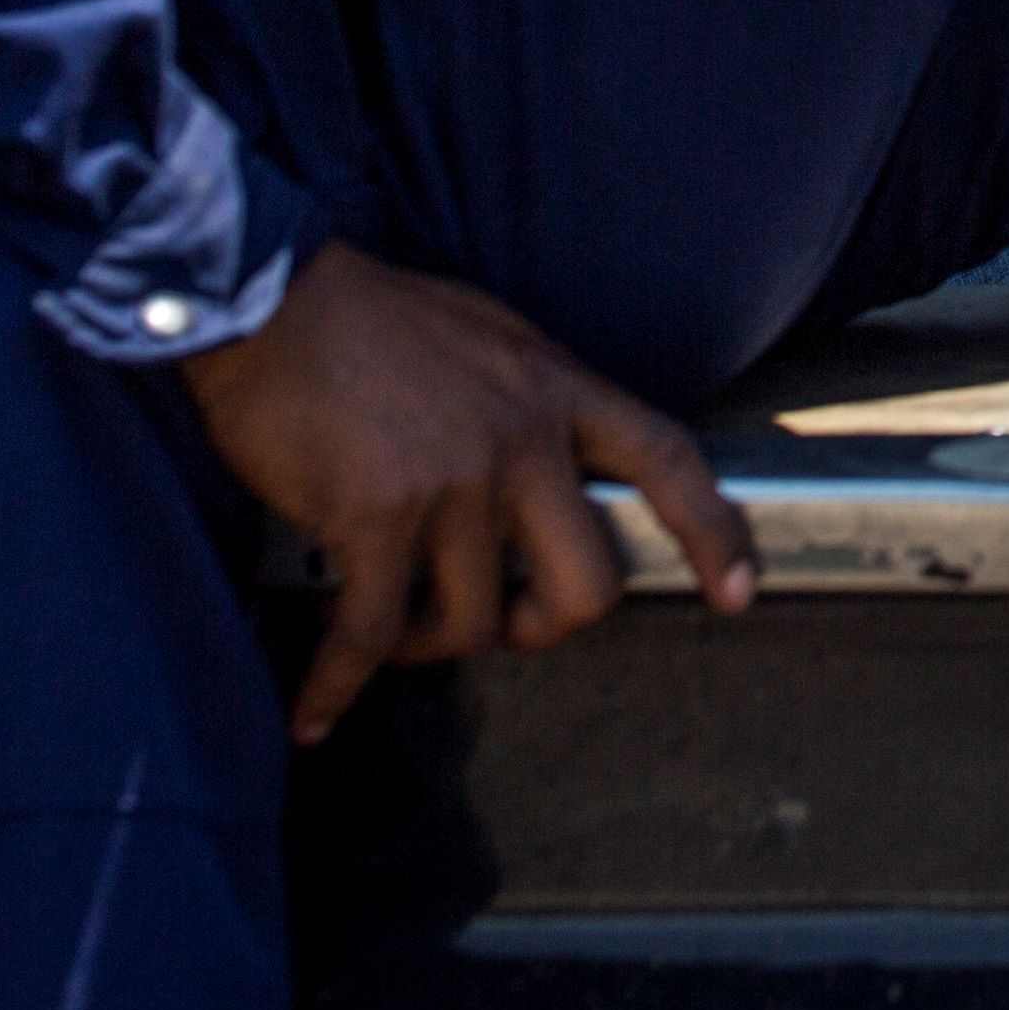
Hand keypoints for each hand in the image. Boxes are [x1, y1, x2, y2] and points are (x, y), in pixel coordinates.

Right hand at [174, 241, 757, 739]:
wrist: (271, 300)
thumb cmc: (371, 317)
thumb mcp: (490, 337)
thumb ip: (531, 402)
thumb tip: (545, 465)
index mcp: (557, 389)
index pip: (666, 461)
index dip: (712, 534)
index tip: (737, 593)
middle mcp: (522, 441)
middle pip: (586, 584)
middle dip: (547, 625)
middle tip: (504, 623)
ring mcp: (454, 483)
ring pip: (475, 620)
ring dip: (430, 643)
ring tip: (388, 625)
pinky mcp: (378, 518)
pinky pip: (372, 633)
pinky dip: (338, 684)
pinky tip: (317, 709)